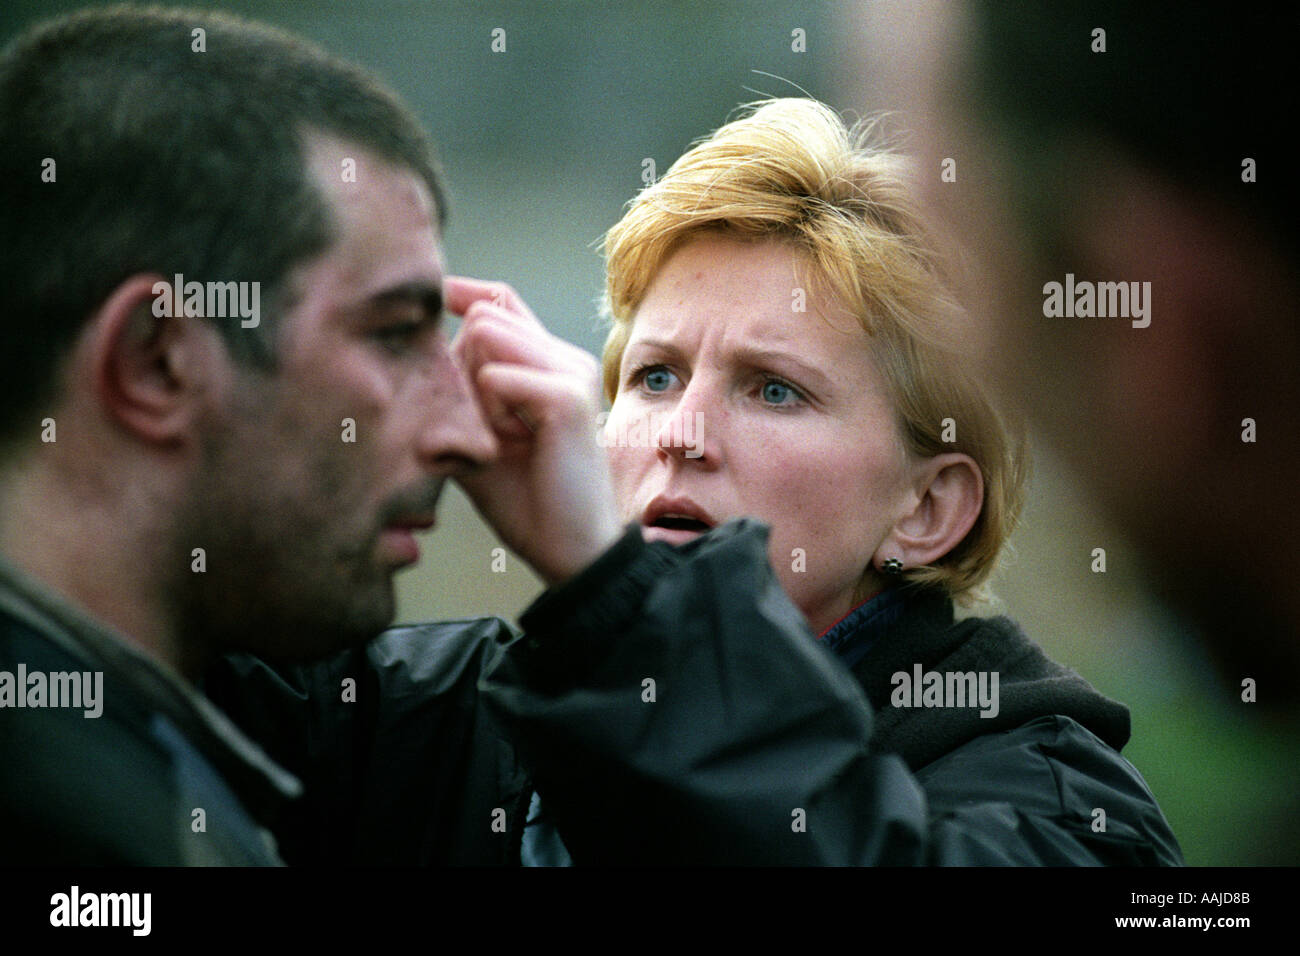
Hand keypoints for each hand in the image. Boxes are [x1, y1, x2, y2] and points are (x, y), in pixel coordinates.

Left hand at [447, 276, 621, 584]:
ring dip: (473, 389)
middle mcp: (564, 358)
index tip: (437, 297)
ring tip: (499, 438)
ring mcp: (570, 371)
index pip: (502, 301)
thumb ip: (457, 397)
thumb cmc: (527, 501)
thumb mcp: (478, 439)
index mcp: (550, 364)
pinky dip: (487, 413)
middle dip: (460, 366)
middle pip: (482, 316)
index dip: (465, 294)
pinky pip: (496, 375)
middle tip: (483, 429)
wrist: (571, 550)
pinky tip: (510, 445)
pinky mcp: (566, 396)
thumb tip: (414, 359)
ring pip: (485, 333)